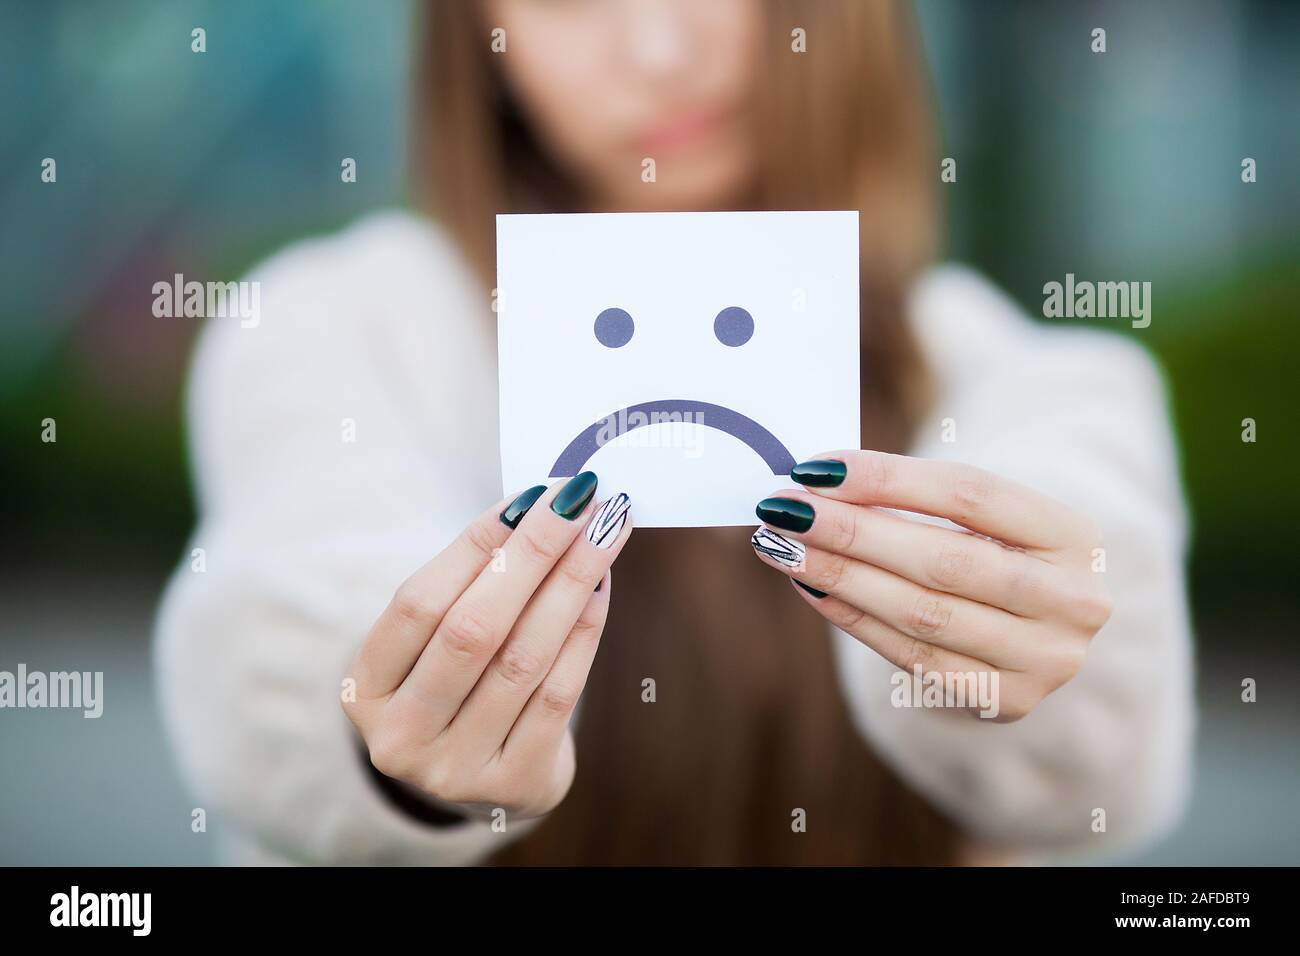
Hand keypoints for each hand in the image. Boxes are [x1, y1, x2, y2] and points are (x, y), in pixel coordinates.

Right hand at [343, 473, 631, 818]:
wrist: (486, 777)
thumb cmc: (460, 682)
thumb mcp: (437, 639)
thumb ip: (472, 581)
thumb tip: (538, 504)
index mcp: (364, 690)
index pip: (416, 604)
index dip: (475, 546)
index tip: (529, 495)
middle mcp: (400, 736)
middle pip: (472, 630)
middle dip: (533, 554)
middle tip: (580, 499)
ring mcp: (455, 769)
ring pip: (523, 659)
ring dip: (571, 583)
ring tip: (605, 531)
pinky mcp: (513, 784)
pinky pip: (558, 694)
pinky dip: (584, 632)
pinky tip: (601, 586)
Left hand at [750, 451, 1111, 721]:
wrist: (1040, 634)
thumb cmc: (998, 554)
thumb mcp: (985, 520)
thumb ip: (916, 500)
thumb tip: (817, 483)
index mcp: (1075, 536)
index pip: (970, 494)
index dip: (888, 479)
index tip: (816, 468)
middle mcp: (1073, 601)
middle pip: (943, 559)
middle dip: (852, 532)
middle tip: (785, 509)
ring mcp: (1045, 659)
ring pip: (922, 614)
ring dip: (840, 576)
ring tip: (782, 546)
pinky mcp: (1007, 702)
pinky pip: (912, 657)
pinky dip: (854, 619)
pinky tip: (812, 587)